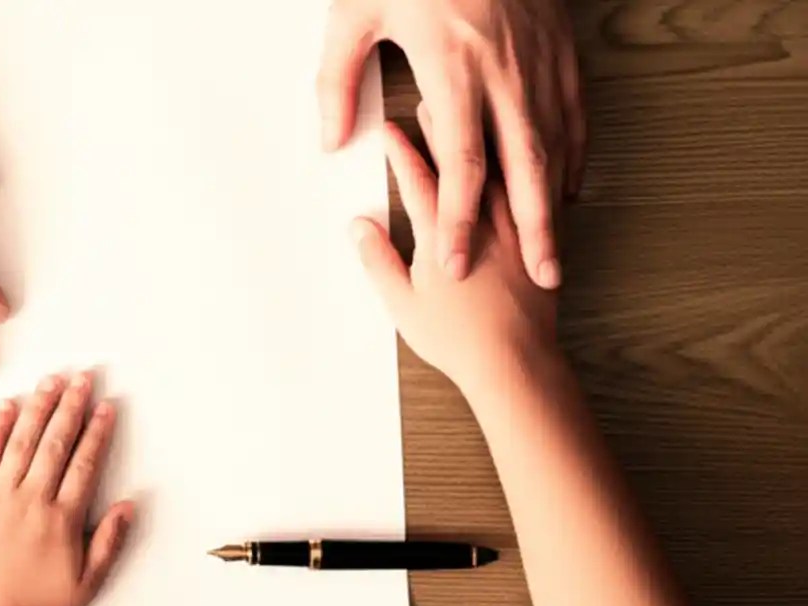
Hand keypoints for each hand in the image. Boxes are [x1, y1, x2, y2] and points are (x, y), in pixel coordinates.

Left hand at [0, 372, 134, 605]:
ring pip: (22, 442)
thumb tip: (128, 505)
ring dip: (39, 407)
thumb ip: (109, 542)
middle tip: (83, 377)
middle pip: (56, 442)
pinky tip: (7, 406)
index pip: (85, 462)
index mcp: (62, 519)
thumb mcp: (87, 584)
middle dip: (71, 406)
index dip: (97, 431)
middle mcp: (31, 501)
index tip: (106, 406)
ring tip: (51, 380)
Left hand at [319, 0, 584, 288]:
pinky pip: (573, 112)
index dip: (462, 223)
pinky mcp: (559, 48)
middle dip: (534, 232)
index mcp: (454, 67)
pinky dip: (573, 154)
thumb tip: (331, 140)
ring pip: (556, 144)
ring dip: (557, 203)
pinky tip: (566, 185)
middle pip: (525, 168)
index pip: (462, 164)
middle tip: (540, 280)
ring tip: (555, 250)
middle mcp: (505, 71)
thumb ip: (338, 80)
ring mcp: (539, 60)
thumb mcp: (355, 13)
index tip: (457, 265)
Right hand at [356, 123, 557, 393]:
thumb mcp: (401, 302)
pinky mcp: (535, 241)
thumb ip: (378, 259)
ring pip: (497, 169)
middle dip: (440, 130)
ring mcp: (513, 227)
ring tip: (469, 120)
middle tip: (427, 104)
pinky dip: (519, 172)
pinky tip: (517, 161)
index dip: (401, 151)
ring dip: (480, 142)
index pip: (417, 178)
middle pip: (459, 162)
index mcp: (441, 232)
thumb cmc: (456, 339)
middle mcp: (481, 220)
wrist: (515, 361)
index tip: (390, 129)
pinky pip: (529, 193)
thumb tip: (359, 227)